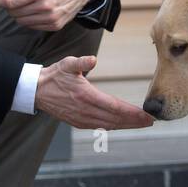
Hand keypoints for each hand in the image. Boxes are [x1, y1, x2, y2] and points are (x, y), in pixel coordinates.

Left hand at [0, 0, 92, 30]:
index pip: (11, 2)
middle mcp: (45, 6)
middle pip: (15, 13)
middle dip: (10, 6)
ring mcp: (51, 17)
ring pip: (22, 22)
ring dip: (19, 14)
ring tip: (25, 5)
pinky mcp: (55, 25)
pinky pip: (32, 27)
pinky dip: (29, 20)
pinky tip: (34, 11)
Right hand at [35, 55, 153, 129]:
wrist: (35, 91)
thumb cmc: (54, 76)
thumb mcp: (66, 64)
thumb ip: (81, 62)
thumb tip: (93, 59)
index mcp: (86, 97)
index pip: (115, 108)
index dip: (132, 113)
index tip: (146, 115)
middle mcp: (85, 111)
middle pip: (116, 120)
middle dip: (135, 121)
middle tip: (151, 121)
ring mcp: (82, 119)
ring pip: (110, 125)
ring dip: (126, 125)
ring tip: (141, 124)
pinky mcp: (78, 123)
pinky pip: (101, 127)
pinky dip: (114, 126)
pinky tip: (123, 124)